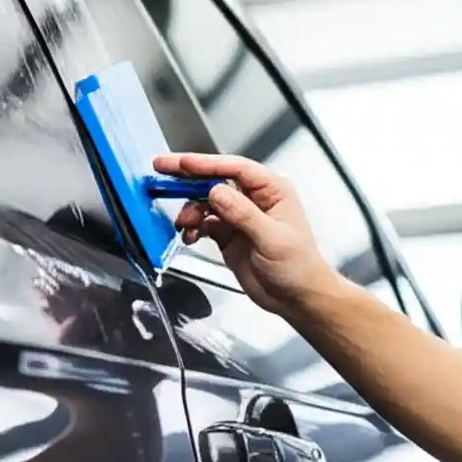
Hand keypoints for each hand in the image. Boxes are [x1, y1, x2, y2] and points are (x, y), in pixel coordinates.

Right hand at [153, 153, 335, 314]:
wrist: (296, 298)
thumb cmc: (298, 266)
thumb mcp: (272, 239)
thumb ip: (243, 214)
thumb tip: (217, 192)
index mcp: (272, 190)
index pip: (235, 168)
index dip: (206, 164)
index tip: (183, 163)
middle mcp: (253, 199)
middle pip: (215, 179)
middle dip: (188, 176)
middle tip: (163, 169)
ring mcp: (238, 216)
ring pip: (205, 201)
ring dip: (190, 210)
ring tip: (183, 223)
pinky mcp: (227, 234)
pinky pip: (203, 223)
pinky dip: (192, 227)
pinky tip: (189, 235)